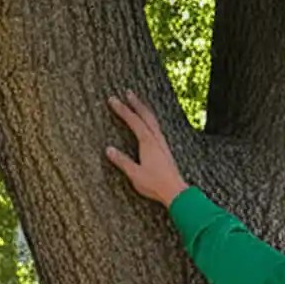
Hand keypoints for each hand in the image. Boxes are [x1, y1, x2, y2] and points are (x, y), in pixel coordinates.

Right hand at [105, 90, 188, 207]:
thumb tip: (109, 149)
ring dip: (144, 109)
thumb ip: (122, 161)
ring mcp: (162, 143)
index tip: (113, 100)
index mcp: (148, 142)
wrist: (175, 191)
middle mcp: (156, 140)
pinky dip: (151, 120)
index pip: (133, 121)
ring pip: (153, 120)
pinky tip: (150, 124)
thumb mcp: (134, 174)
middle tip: (128, 92)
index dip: (122, 109)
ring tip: (138, 103)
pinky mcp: (165, 149)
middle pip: (146, 115)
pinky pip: (157, 128)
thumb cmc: (155, 184)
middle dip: (136, 103)